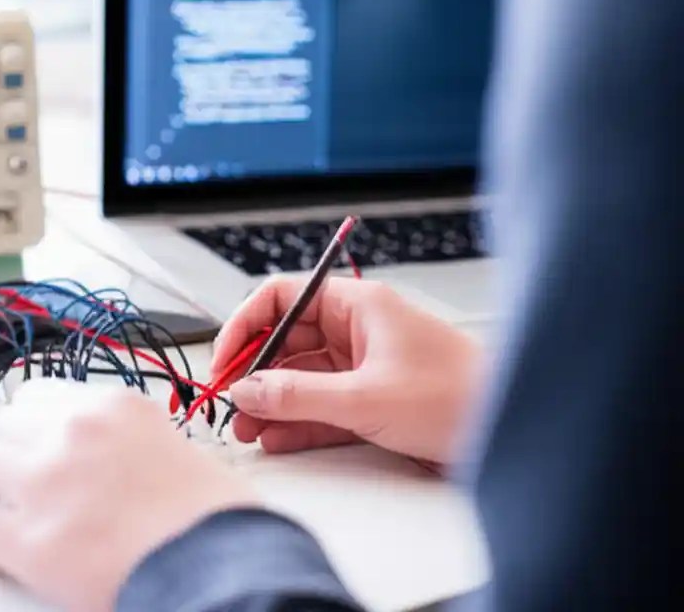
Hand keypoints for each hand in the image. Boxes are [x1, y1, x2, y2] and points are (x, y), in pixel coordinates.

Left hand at [0, 379, 258, 611]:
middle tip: (25, 480)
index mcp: (113, 407)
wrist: (224, 570)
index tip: (38, 442)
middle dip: (11, 450)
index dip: (36, 425)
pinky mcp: (26, 540)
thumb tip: (106, 458)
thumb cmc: (218, 521)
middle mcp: (72, 433)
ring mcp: (43, 483)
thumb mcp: (178, 450)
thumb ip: (130, 442)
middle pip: (3, 422)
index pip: (40, 395)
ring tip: (0, 507)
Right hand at [212, 277, 483, 463]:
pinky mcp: (370, 400)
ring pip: (299, 376)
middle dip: (253, 372)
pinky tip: (275, 438)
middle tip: (229, 402)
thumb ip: (297, 395)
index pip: (280, 297)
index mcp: (358, 306)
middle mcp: (357, 330)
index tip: (224, 360)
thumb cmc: (461, 395)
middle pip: (285, 340)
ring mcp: (363, 366)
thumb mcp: (365, 398)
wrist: (512, 431)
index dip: (244, 326)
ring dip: (270, 402)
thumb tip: (247, 392)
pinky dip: (294, 420)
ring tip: (247, 429)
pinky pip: (318, 404)